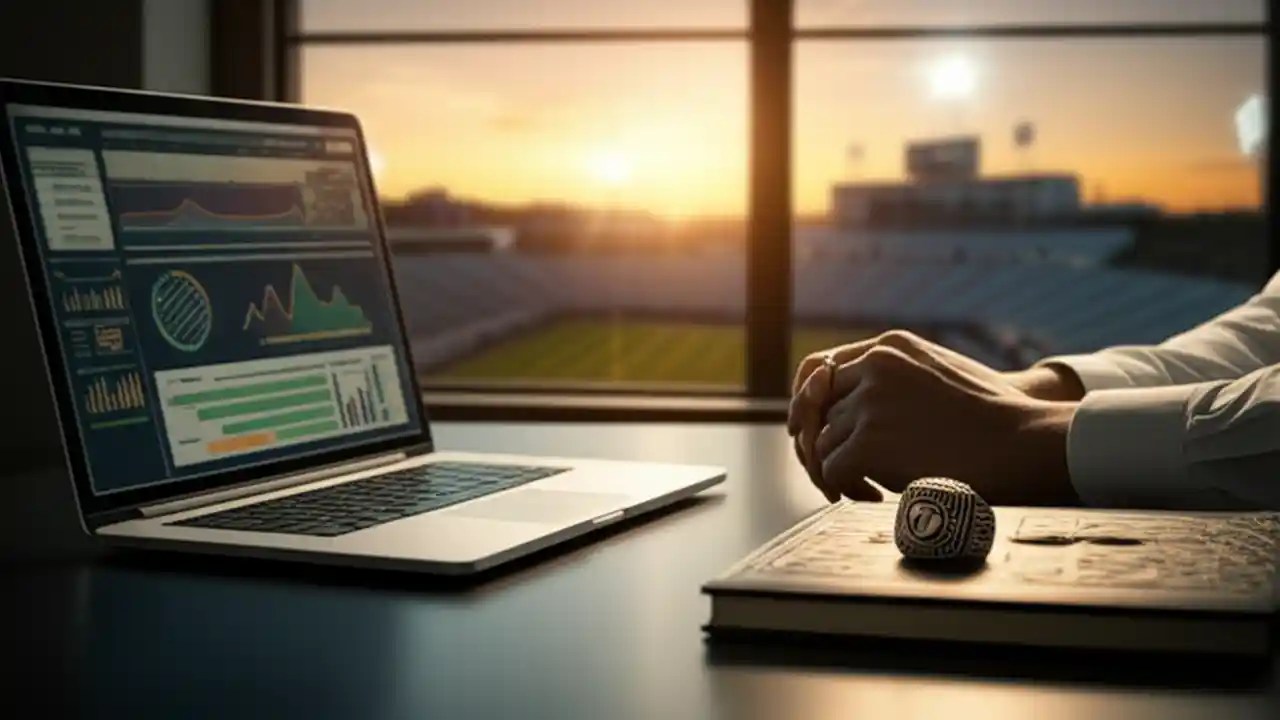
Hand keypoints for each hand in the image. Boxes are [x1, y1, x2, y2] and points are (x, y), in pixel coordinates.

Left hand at [813, 344, 1079, 505]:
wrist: (1023, 441)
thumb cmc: (993, 417)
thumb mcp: (939, 373)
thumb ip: (894, 379)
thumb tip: (852, 407)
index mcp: (890, 348)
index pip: (821, 368)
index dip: (807, 402)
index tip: (806, 429)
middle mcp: (875, 367)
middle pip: (818, 409)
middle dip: (824, 441)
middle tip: (839, 471)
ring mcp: (870, 404)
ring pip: (824, 442)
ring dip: (838, 470)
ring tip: (866, 489)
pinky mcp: (869, 443)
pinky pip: (832, 469)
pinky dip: (845, 488)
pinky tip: (874, 497)